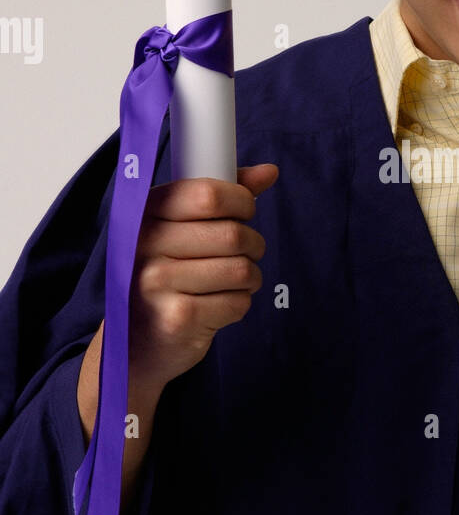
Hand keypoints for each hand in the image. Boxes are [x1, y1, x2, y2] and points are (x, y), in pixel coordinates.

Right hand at [126, 163, 278, 390]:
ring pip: (240, 269)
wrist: (135, 343)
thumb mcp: (181, 228)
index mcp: (144, 214)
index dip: (241, 201)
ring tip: (235, 281)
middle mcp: (145, 246)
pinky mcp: (177, 318)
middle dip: (253, 244)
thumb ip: (222, 196)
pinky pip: (238, 302)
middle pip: (232, 233)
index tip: (245, 211)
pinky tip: (220, 305)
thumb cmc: (165, 276)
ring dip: (250, 277)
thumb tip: (268, 171)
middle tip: (247, 251)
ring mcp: (158, 283)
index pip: (208, 194)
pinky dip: (240, 303)